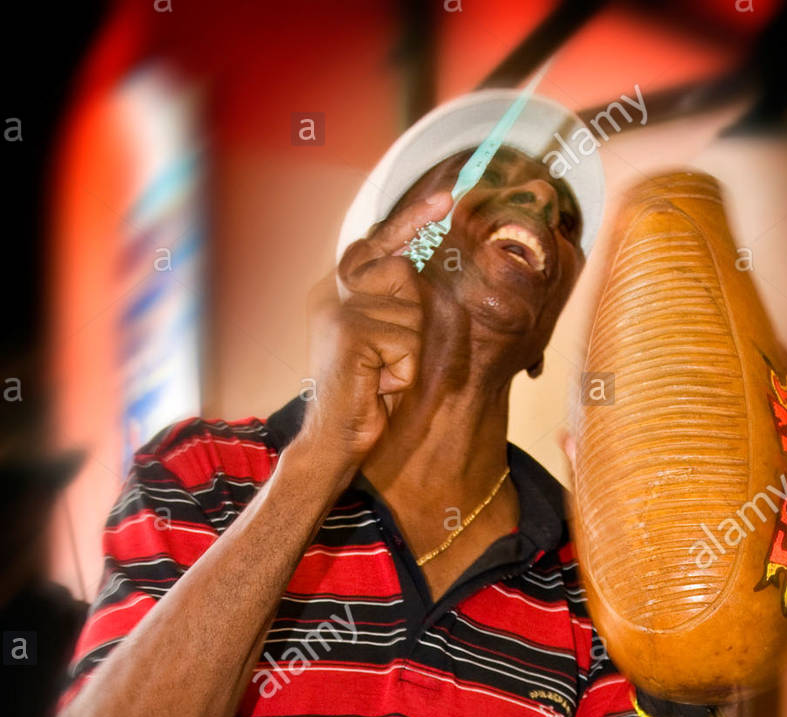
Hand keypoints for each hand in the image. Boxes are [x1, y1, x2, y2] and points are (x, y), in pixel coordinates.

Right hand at [296, 190, 451, 470]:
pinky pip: (407, 343)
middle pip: (401, 273)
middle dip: (408, 320)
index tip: (445, 201)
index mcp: (336, 288)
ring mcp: (339, 310)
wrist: (332, 437)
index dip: (412, 221)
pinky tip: (377, 384)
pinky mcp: (351, 334)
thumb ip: (388, 301)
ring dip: (407, 353)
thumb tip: (412, 263)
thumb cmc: (361, 393)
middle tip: (386, 358)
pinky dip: (402, 370)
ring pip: (411, 314)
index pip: (378, 242)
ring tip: (379, 374)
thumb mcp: (377, 339)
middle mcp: (333, 291)